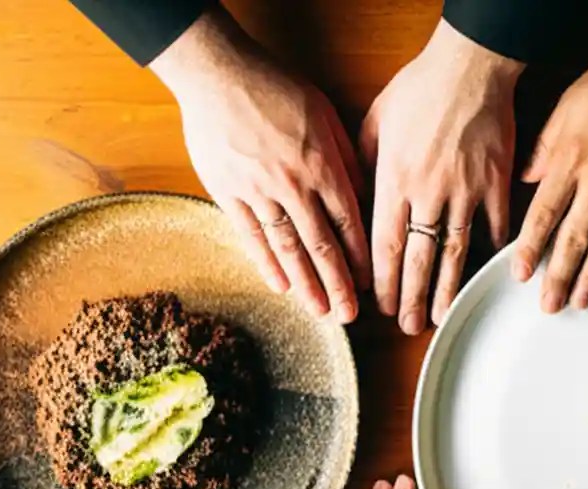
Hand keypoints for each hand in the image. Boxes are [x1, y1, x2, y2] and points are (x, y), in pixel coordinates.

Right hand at [151, 9, 369, 321]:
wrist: (217, 73)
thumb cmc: (274, 86)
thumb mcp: (324, 112)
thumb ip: (345, 156)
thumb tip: (362, 195)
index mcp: (322, 165)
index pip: (349, 222)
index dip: (360, 257)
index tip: (370, 283)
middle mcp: (293, 185)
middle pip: (321, 245)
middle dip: (338, 284)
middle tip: (351, 316)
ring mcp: (257, 192)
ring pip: (287, 247)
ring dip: (306, 284)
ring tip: (319, 312)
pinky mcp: (227, 193)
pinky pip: (250, 236)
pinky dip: (266, 263)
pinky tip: (280, 286)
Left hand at [361, 20, 522, 333]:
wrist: (470, 67)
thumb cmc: (421, 88)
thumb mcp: (374, 123)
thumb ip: (363, 165)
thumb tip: (354, 199)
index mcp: (394, 180)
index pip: (383, 245)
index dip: (381, 282)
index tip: (378, 305)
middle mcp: (428, 194)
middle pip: (416, 259)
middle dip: (409, 299)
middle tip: (406, 327)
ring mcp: (465, 192)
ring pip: (453, 253)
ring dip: (444, 290)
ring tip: (437, 316)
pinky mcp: (496, 184)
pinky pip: (495, 229)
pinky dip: (490, 255)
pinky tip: (484, 278)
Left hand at [513, 20, 587, 312]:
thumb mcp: (566, 105)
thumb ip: (544, 147)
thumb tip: (526, 180)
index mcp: (571, 158)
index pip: (543, 214)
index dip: (531, 248)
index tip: (520, 275)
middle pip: (574, 237)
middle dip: (558, 276)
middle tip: (548, 306)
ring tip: (579, 301)